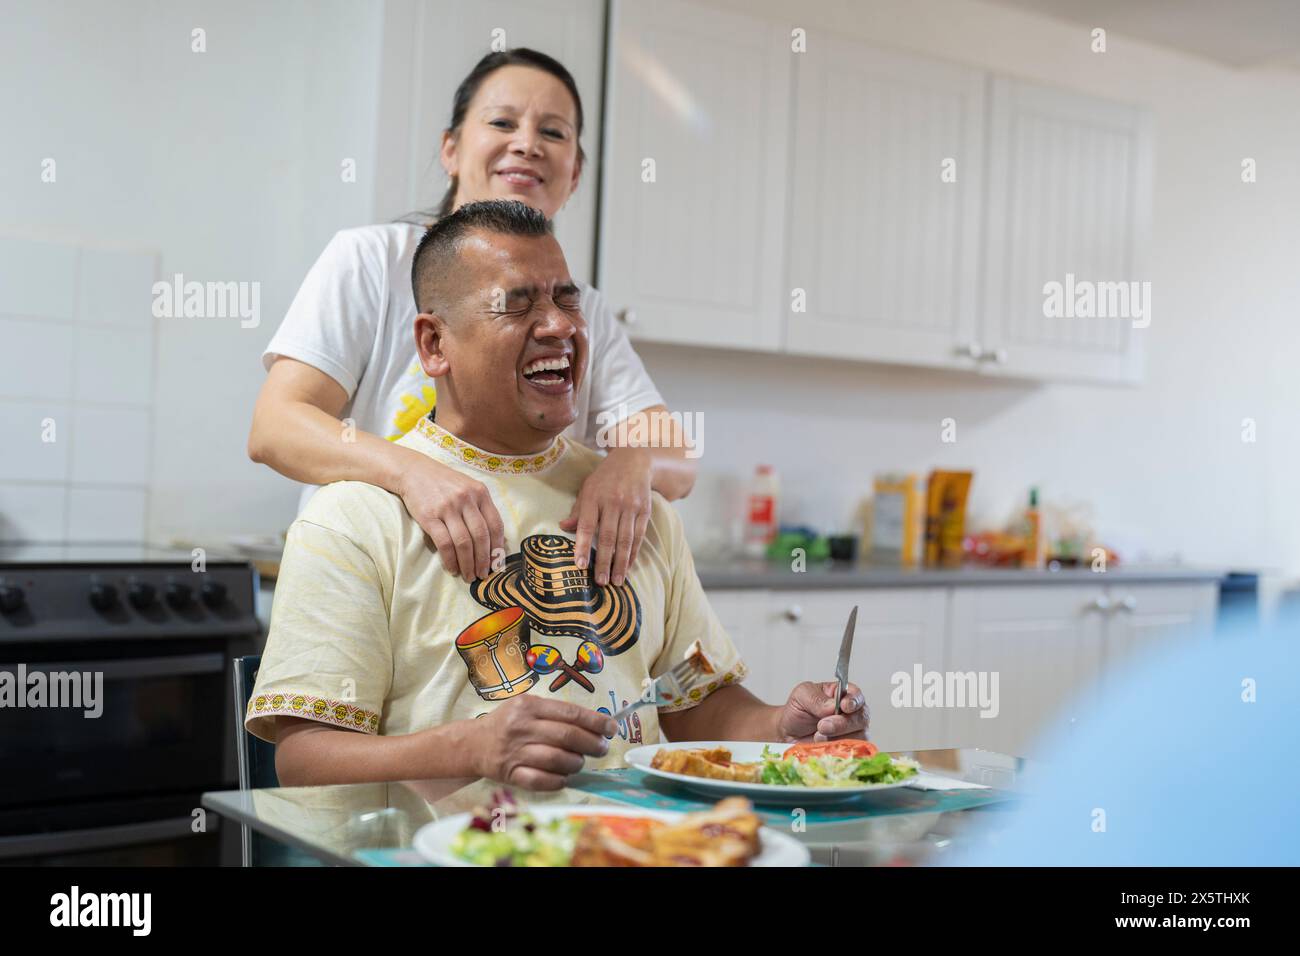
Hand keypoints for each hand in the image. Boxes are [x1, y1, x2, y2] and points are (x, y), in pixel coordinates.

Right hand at [396, 451, 504, 580]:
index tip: (497, 563)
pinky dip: (450, 559)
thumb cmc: (444, 483)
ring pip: (464, 542)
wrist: (414, 471)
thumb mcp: (468, 488)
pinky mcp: (430, 516)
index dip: (498, 547)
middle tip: (483, 574)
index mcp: (480, 493)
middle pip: (481, 536)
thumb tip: (496, 540)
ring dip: (468, 563)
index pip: (495, 524)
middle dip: (484, 559)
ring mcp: (448, 508)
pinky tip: (452, 569)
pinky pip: (444, 543)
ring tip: (469, 576)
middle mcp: (466, 499)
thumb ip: (482, 508)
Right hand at [470, 696, 617, 790]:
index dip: (596, 722)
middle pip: (567, 736)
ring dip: (576, 763)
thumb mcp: (528, 707)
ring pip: (557, 759)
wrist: (474, 744)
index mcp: (529, 706)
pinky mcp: (510, 773)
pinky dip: (558, 781)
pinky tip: (564, 777)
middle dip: (592, 744)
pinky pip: (541, 781)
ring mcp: (515, 751)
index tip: (612, 728)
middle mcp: (521, 727)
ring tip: (580, 762)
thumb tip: (596, 724)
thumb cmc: (509, 723)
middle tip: (602, 748)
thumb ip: (557, 713)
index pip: (570, 713)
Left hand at [559, 446, 652, 586]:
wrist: (634, 460)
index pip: (587, 526)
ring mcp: (631, 506)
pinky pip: (639, 535)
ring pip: (626, 539)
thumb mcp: (587, 489)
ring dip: (621, 562)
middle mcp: (613, 502)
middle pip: (608, 537)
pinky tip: (629, 565)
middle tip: (601, 582)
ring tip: (616, 581)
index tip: (580, 565)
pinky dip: (634, 552)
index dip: (583, 546)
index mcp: (594, 497)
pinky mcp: (645, 510)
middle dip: (604, 562)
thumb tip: (563, 527)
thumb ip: (578, 510)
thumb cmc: (605, 478)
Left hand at [776, 681, 868, 742]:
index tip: (844, 706)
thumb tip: (833, 706)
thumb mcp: (802, 696)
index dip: (853, 701)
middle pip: (861, 718)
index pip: (857, 696)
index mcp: (844, 695)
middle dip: (842, 723)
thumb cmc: (798, 711)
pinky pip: (853, 752)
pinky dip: (839, 750)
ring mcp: (853, 733)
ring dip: (838, 738)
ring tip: (817, 736)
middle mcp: (853, 713)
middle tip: (823, 726)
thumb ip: (817, 698)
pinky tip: (825, 747)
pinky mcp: (849, 749)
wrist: (789, 734)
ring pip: (859, 737)